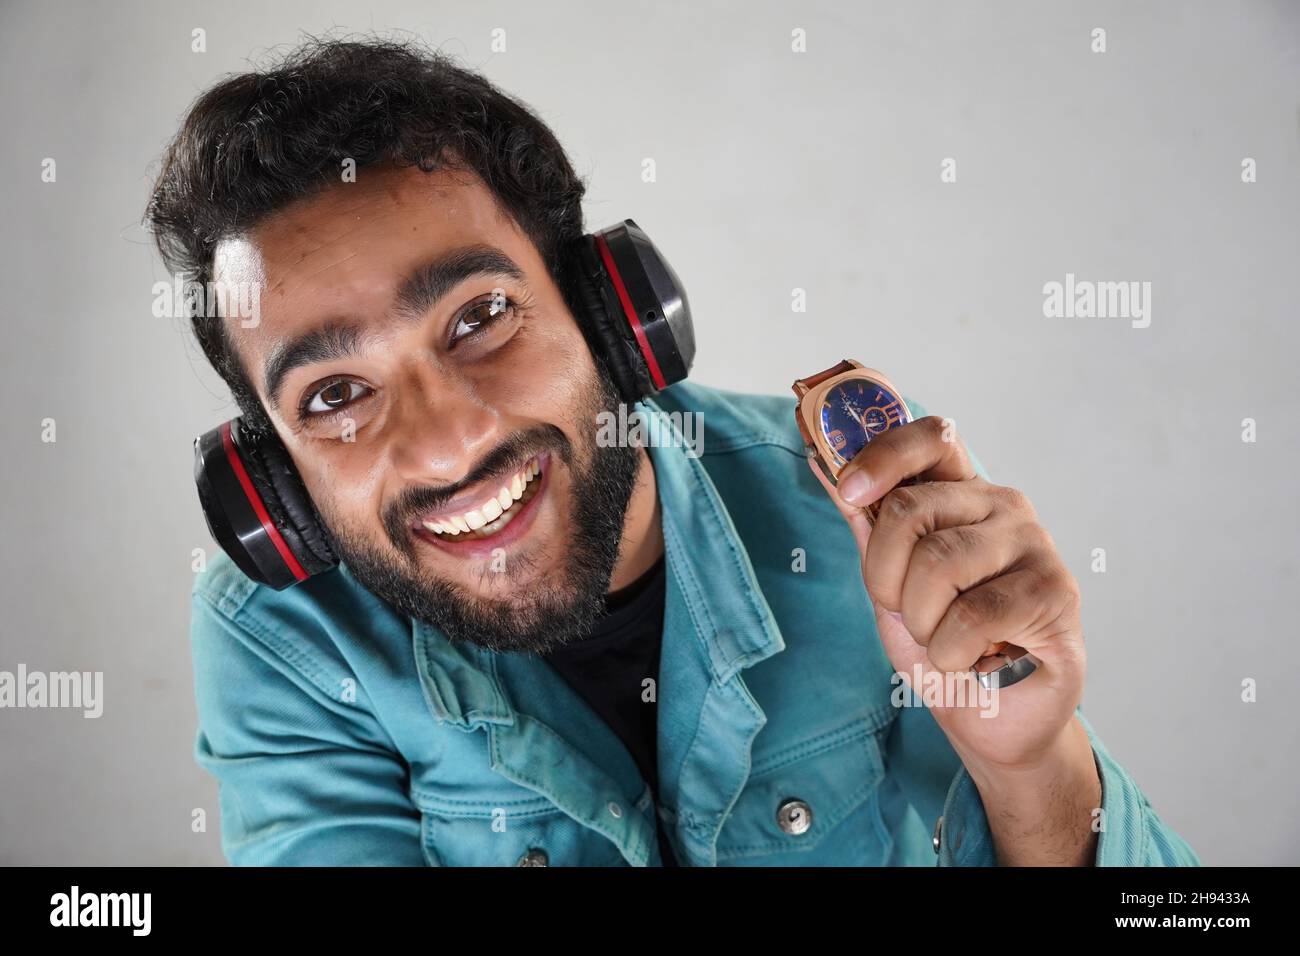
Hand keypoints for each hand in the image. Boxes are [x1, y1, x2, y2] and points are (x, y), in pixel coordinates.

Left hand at [806, 414, 1087, 773]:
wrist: (994, 718)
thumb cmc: (944, 645)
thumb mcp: (889, 584)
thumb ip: (868, 525)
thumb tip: (820, 461)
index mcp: (961, 493)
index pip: (930, 439)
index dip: (883, 455)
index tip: (849, 490)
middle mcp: (1002, 505)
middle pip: (910, 509)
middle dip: (885, 577)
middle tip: (908, 615)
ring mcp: (1034, 544)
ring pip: (937, 562)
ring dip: (922, 621)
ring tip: (945, 641)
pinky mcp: (1055, 590)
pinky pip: (972, 613)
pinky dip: (951, 651)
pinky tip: (972, 660)